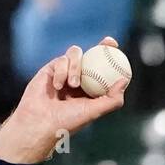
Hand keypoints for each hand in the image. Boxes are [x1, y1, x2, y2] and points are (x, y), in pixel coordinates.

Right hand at [0, 37, 128, 163]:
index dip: (111, 57)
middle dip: (101, 46)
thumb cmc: (68, 121)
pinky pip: (61, 60)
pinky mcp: (51, 69)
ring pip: (76, 54)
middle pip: (92, 55)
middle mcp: (80, 79)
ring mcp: (65, 72)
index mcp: (92, 89)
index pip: (104, 70)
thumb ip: (112, 99)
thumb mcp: (94, 111)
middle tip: (108, 42)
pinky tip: (58, 86)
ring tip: (73, 85)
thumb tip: (124, 80)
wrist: (41, 122)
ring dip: (76, 67)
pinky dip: (61, 72)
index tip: (117, 47)